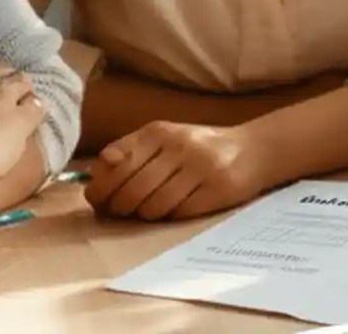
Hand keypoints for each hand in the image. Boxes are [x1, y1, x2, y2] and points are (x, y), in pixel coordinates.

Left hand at [85, 121, 267, 220]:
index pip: (114, 166)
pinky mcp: (217, 189)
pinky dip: (169, 217)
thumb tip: (96, 172)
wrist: (251, 150)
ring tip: (150, 210)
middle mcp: (179, 145)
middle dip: (120, 208)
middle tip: (122, 212)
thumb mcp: (162, 140)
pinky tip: (173, 209)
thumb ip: (128, 152)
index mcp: (158, 131)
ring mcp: (200, 167)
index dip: (101, 189)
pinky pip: (178, 213)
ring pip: (153, 206)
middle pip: (131, 190)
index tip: (99, 201)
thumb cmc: (197, 148)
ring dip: (145, 215)